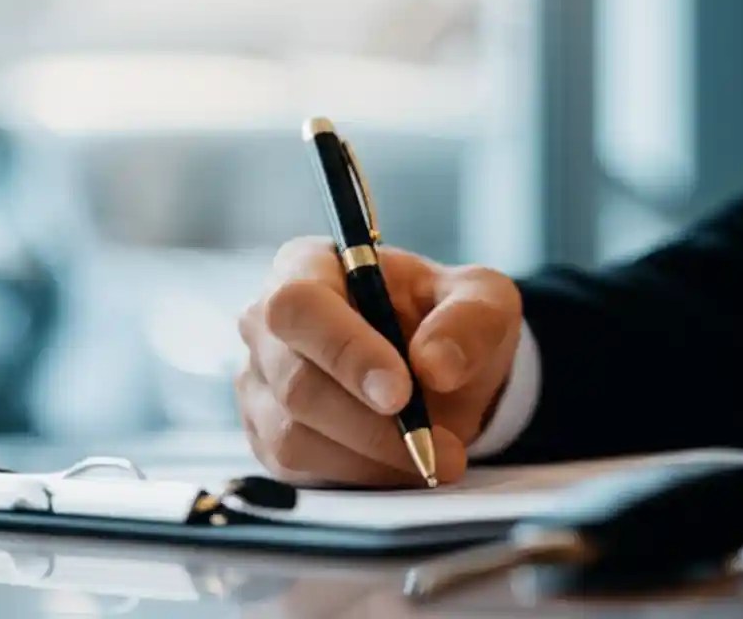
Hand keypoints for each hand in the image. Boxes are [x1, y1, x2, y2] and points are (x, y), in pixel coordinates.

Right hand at [236, 237, 521, 486]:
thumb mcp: (483, 300)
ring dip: (372, 458)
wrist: (439, 369)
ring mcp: (259, 383)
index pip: (299, 305)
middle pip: (294, 382)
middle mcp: (267, 323)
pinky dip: (359, 477)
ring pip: (294, 436)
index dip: (345, 351)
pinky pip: (298, 471)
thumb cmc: (448, 318)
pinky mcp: (265, 436)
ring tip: (434, 456)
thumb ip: (469, 321)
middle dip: (371, 425)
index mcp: (307, 266)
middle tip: (440, 446)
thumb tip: (435, 365)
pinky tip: (401, 465)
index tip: (401, 392)